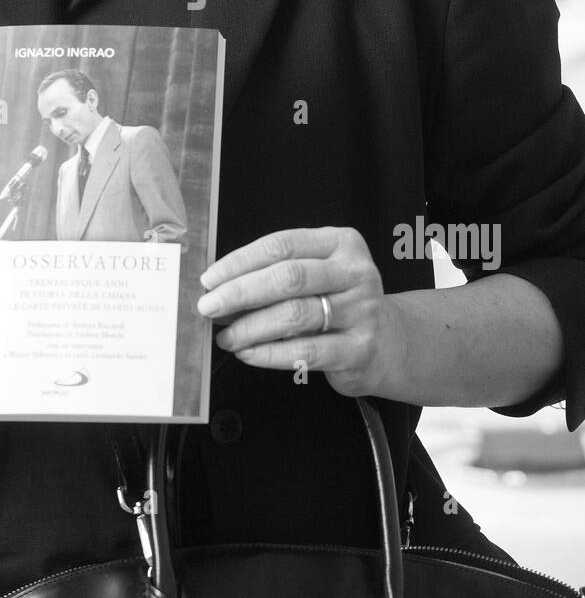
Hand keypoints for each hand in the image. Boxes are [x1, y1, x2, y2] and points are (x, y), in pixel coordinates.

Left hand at [197, 226, 398, 397]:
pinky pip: (306, 351)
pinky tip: (248, 353)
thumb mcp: (317, 274)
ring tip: (226, 336)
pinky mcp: (360, 348)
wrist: (388, 342)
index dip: (240, 261)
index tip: (210, 278)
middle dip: (240, 293)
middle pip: (288, 278)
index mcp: (340, 243)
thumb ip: (278, 273)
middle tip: (209, 307)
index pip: (282, 245)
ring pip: (294, 315)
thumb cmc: (339, 302)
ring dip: (250, 328)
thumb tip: (220, 286)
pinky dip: (270, 353)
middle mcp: (355, 272)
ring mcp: (361, 310)